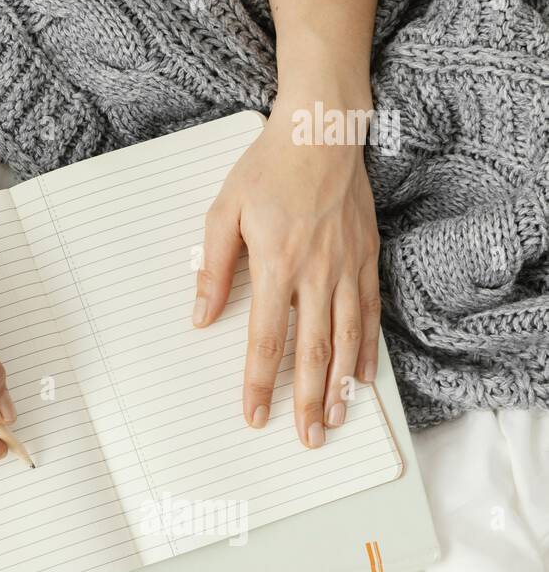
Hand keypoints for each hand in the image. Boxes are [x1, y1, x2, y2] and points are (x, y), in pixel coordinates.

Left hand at [193, 93, 380, 447]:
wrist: (320, 132)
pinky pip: (370, 313)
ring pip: (347, 339)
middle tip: (306, 438)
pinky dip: (366, 350)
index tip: (254, 414)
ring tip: (335, 419)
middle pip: (312, 351)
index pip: (266, 340)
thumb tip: (202, 317)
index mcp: (276, 265)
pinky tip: (361, 376)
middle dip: (306, 400)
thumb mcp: (223, 212)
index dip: (260, 383)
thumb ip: (213, 268)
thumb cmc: (267, 169)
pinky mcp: (367, 257)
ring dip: (340, 385)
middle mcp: (317, 273)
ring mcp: (347, 267)